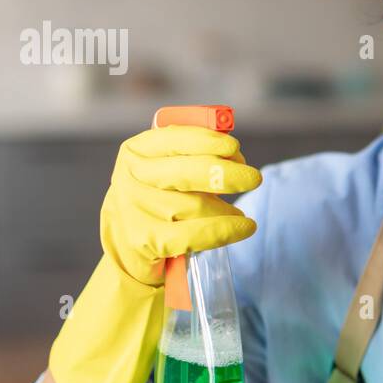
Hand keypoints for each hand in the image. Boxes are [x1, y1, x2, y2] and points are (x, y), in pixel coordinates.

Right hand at [101, 126, 262, 286]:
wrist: (128, 243)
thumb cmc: (159, 198)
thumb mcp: (166, 169)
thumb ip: (196, 155)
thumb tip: (234, 156)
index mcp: (137, 151)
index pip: (174, 139)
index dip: (207, 141)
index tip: (234, 147)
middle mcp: (131, 178)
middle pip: (186, 172)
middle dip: (226, 174)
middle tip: (254, 178)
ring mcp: (136, 210)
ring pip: (195, 206)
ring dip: (226, 209)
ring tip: (237, 213)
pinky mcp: (145, 241)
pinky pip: (194, 235)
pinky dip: (225, 230)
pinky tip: (244, 227)